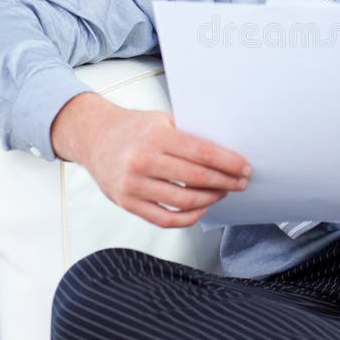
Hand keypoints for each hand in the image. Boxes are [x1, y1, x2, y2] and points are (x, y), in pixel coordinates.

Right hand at [51, 92, 250, 227]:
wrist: (94, 137)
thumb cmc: (134, 128)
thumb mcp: (161, 120)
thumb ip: (189, 133)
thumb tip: (227, 150)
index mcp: (155, 137)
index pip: (202, 152)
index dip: (228, 162)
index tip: (245, 168)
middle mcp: (143, 161)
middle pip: (196, 178)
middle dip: (226, 182)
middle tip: (241, 182)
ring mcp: (133, 185)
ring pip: (183, 201)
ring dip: (210, 199)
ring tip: (223, 192)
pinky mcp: (127, 203)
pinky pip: (164, 219)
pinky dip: (188, 217)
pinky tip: (201, 208)